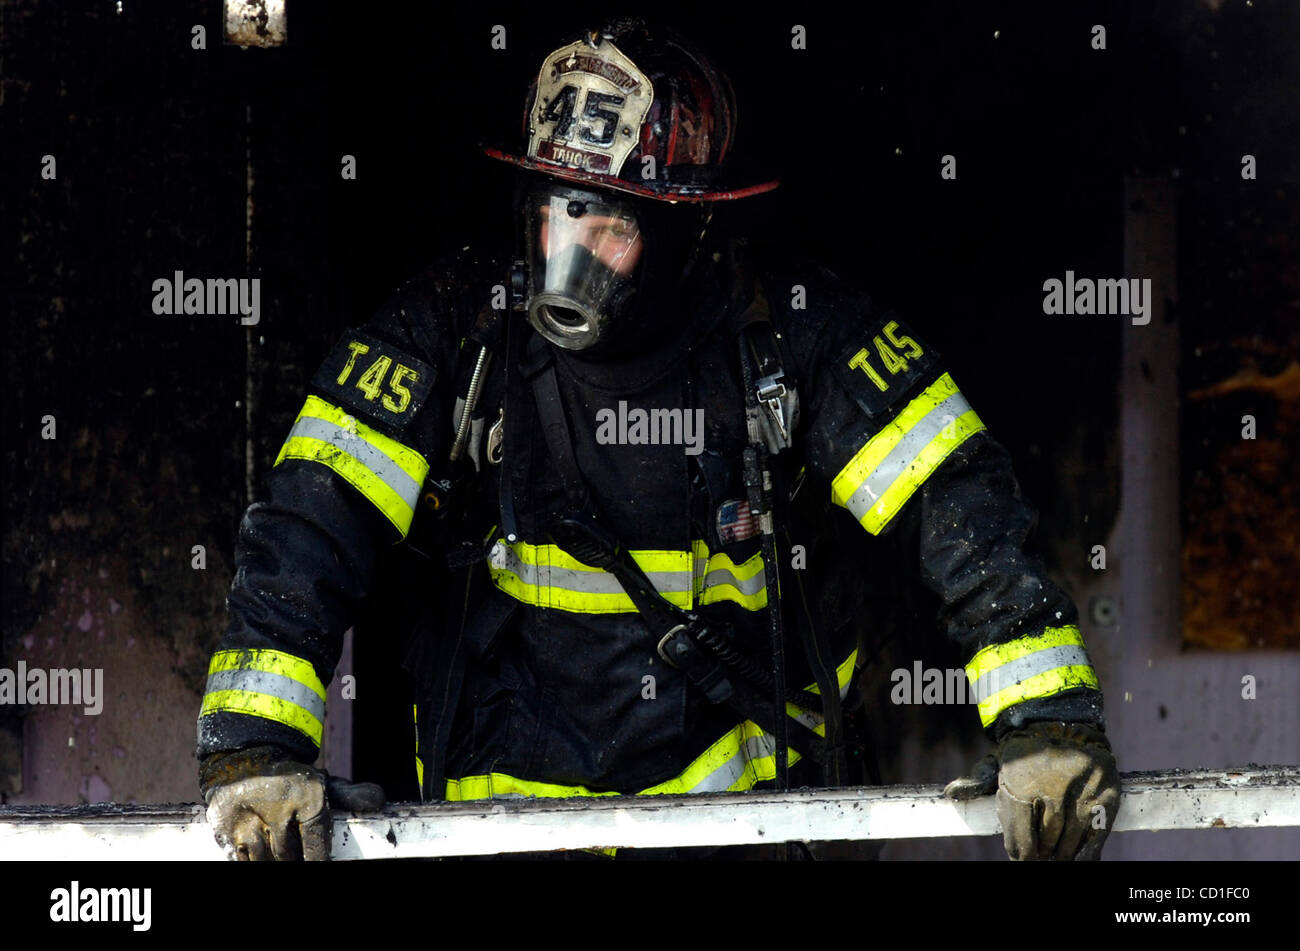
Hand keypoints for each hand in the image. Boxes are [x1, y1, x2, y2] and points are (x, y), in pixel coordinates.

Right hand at [200, 745, 384, 860]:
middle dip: (294, 861)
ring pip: (263, 859)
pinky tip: (262, 855)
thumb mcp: (323, 783)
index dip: (318, 859)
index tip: (319, 864)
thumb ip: (350, 796)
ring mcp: (247, 819)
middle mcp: (275, 808)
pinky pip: (240, 857)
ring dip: (273, 860)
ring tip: (281, 855)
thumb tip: (378, 801)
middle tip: (298, 858)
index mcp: (305, 796)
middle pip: (287, 855)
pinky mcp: (224, 828)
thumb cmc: (292, 779)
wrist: (246, 758)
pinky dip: (250, 860)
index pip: (315, 841)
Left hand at [944, 721, 1119, 860]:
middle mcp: (1053, 789)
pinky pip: (1096, 837)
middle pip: (1046, 843)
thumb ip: (976, 780)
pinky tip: (1076, 857)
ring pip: (1070, 843)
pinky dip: (1086, 852)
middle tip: (1040, 855)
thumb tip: (951, 793)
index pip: (1020, 837)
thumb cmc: (1024, 749)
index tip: (1020, 856)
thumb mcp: (997, 760)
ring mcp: (1083, 794)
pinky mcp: (1106, 797)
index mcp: (1021, 783)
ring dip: (1062, 853)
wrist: (1062, 720)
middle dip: (1041, 853)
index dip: (1020, 852)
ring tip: (1055, 853)